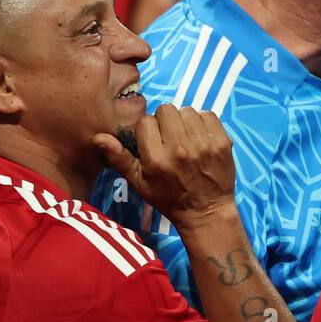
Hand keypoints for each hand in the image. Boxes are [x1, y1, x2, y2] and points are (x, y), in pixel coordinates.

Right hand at [94, 104, 237, 230]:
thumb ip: (120, 158)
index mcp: (157, 159)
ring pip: (186, 110)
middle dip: (165, 121)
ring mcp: (203, 144)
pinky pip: (208, 114)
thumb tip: (98, 137)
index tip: (152, 141)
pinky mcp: (222, 142)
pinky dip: (202, 122)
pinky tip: (199, 137)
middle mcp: (180, 149)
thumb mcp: (139, 183)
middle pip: (166, 110)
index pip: (146, 122)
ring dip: (183, 121)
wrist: (205, 211)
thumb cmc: (168, 198)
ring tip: (185, 138)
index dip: (147, 130)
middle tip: (169, 137)